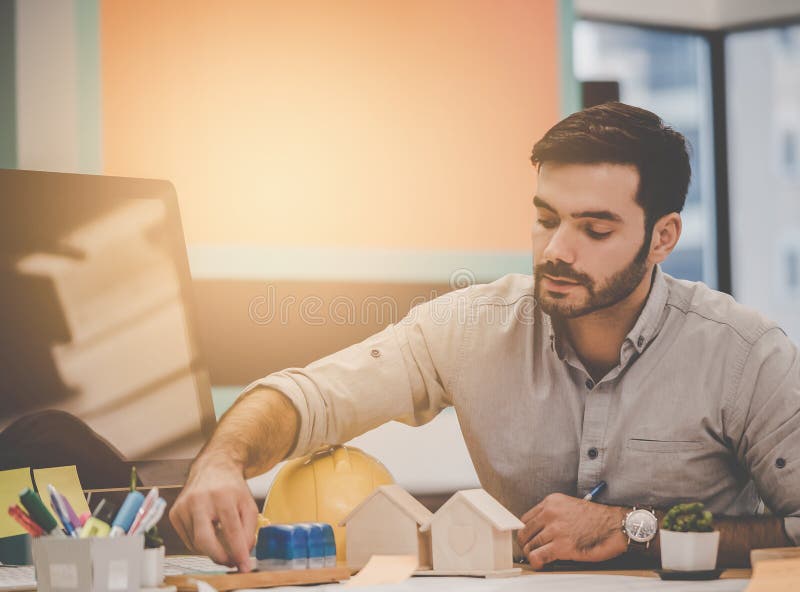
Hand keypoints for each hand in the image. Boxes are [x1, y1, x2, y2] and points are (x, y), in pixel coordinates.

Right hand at [169, 454, 258, 571]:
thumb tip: (243, 553)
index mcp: (222, 495)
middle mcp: (200, 500)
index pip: (230, 530)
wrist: (213, 468)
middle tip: (231, 562)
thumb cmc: (231, 487)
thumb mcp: (248, 504)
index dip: (238, 552)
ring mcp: (184, 506)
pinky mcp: (175, 513)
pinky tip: (208, 529)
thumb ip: (250, 529)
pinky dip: (201, 542)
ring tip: (221, 536)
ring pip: (197, 543)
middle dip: (219, 557)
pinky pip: (188, 540)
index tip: (244, 565)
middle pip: (205, 540)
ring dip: (212, 547)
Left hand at [517, 493, 627, 569]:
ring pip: (529, 545)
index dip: (526, 531)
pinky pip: (538, 556)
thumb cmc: (598, 519)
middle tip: (531, 551)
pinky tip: (540, 564)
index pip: (526, 518)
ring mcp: (555, 530)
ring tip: (537, 558)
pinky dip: (536, 562)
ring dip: (531, 554)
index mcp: (551, 502)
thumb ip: (553, 514)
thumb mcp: (570, 506)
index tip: (528, 539)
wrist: (616, 526)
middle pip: (525, 532)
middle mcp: (550, 513)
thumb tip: (539, 529)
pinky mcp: (562, 546)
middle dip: (526, 544)